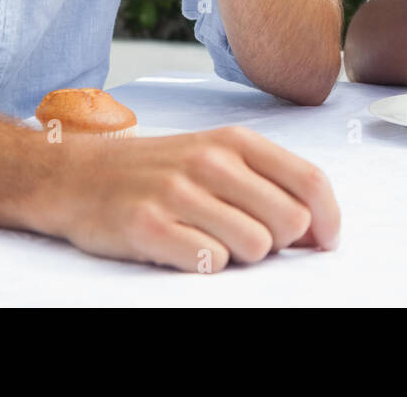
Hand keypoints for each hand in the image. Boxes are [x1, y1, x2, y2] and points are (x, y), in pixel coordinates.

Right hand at [39, 126, 340, 272]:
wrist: (76, 175)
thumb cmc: (158, 171)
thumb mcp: (216, 157)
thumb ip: (269, 183)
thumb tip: (320, 229)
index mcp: (235, 141)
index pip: (310, 181)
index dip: (329, 219)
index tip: (325, 242)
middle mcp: (210, 161)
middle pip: (289, 223)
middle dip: (277, 242)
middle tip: (243, 235)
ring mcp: (178, 192)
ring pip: (255, 247)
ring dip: (239, 255)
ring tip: (207, 238)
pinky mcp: (148, 225)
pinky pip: (210, 263)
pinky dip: (204, 264)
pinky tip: (182, 246)